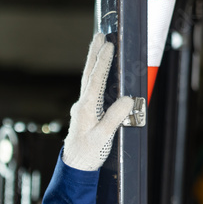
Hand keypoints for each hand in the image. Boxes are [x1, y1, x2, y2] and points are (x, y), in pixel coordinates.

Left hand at [61, 33, 135, 171]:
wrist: (74, 168)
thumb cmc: (87, 155)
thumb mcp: (103, 138)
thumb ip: (114, 118)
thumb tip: (128, 100)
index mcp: (86, 109)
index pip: (95, 80)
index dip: (103, 62)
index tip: (108, 45)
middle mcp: (82, 106)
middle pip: (88, 75)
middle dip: (94, 54)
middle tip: (99, 35)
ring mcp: (82, 109)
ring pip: (88, 81)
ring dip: (93, 63)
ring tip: (98, 47)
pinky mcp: (84, 114)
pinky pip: (90, 90)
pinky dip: (94, 76)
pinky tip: (97, 74)